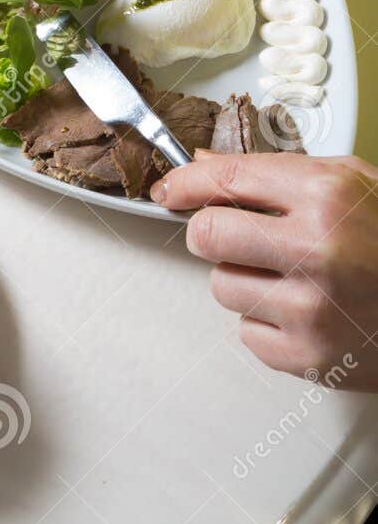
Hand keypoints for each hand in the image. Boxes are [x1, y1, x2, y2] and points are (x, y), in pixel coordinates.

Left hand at [152, 152, 377, 388]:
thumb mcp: (354, 184)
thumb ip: (279, 173)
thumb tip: (206, 166)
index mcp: (326, 197)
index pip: (225, 181)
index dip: (185, 184)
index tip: (168, 190)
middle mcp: (316, 251)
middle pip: (206, 236)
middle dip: (211, 234)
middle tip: (235, 237)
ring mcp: (311, 309)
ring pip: (222, 287)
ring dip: (245, 280)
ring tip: (293, 278)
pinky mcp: (308, 357)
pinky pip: (247, 334)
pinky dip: (268, 324)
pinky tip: (306, 312)